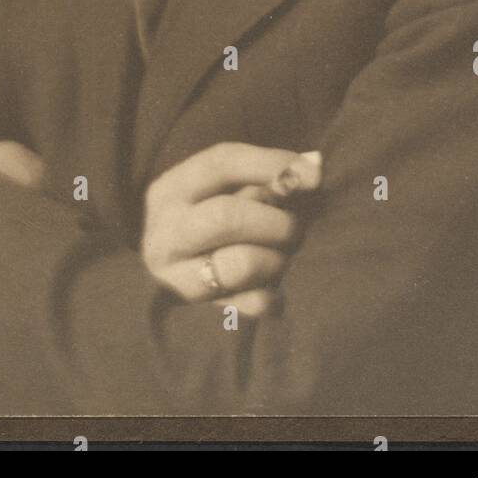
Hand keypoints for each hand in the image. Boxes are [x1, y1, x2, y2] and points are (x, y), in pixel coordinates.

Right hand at [140, 143, 321, 317]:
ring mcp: (175, 277)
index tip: (314, 177)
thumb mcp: (220, 190)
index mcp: (170, 189)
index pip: (222, 163)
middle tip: (294, 228)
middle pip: (226, 218)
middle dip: (275, 222)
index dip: (272, 165)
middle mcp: (165, 233)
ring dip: (276, 259)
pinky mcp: (196, 314)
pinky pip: (250, 305)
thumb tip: (312, 169)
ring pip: (239, 265)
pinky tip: (272, 287)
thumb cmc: (207, 217)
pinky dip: (273, 296)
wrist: (162, 270)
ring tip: (281, 256)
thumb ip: (262, 177)